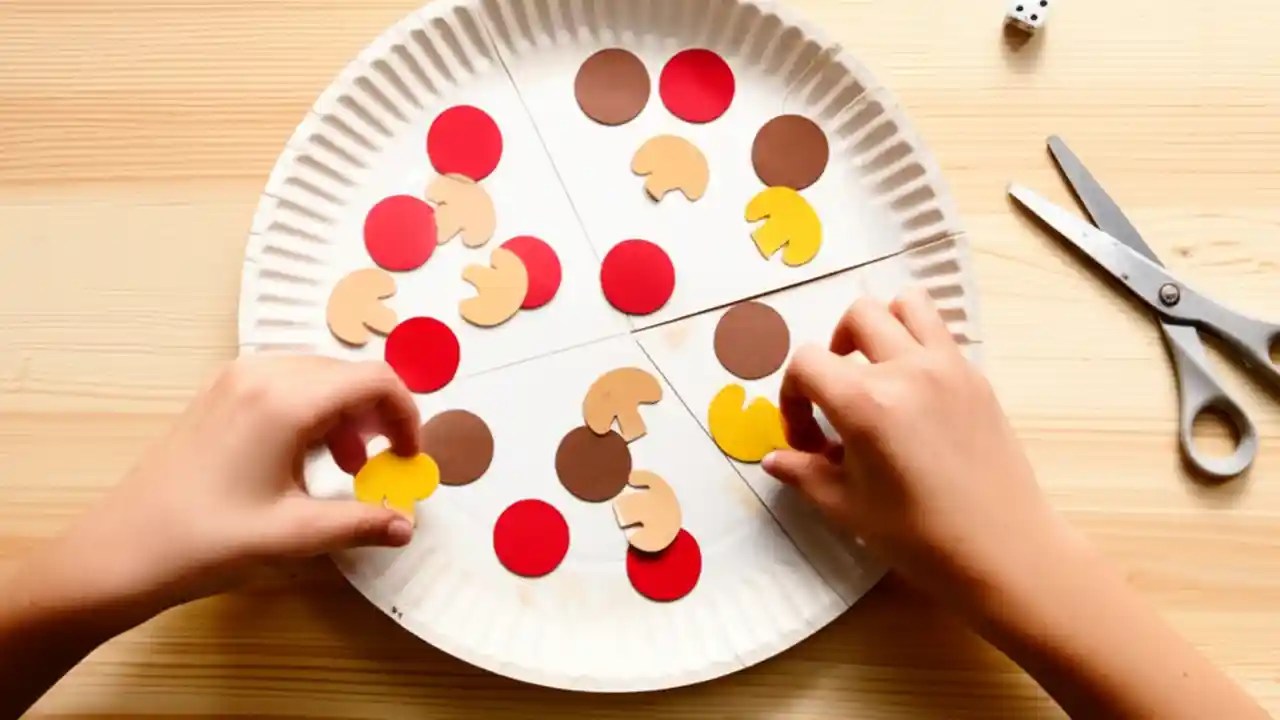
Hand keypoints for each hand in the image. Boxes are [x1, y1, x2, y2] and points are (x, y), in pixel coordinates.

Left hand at [53, 356, 420, 618]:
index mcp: (284, 401)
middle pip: (348, 374)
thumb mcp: (294, 535)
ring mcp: (235, 380)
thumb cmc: (204, 540)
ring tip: (345, 465)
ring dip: (346, 413)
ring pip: (319, 376)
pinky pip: (287, 383)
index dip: (406, 415)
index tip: (408, 455)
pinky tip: (305, 457)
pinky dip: (313, 410)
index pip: (373, 380)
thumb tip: (404, 525)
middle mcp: (261, 375)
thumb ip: (360, 523)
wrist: (123, 550)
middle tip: (382, 464)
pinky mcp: (220, 393)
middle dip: (377, 415)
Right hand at [764, 291, 1269, 718]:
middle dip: (832, 352)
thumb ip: (804, 473)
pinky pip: (939, 333)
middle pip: (856, 318)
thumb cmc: (922, 538)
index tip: (806, 441)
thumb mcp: (847, 508)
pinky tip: (913, 394)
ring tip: (874, 369)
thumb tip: (775, 459)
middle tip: (834, 398)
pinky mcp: (977, 378)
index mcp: (866, 403)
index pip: (807, 363)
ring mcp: (949, 367)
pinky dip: (916, 343)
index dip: (792, 399)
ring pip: (905, 304)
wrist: (1005, 551)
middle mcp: (907, 370)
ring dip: (880, 327)